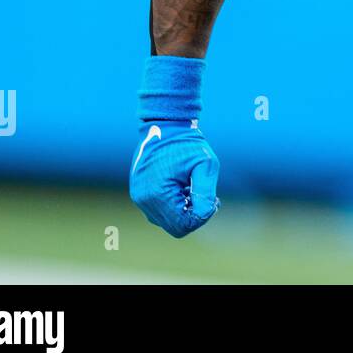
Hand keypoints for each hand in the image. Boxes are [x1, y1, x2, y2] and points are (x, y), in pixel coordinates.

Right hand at [129, 118, 219, 237]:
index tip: (214, 200)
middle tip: (208, 196)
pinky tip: (183, 187)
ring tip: (192, 187)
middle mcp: (144, 200)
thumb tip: (204, 215)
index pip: (183, 226)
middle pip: (175, 227)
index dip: (202, 218)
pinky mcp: (139, 193)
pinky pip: (160, 211)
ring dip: (184, 210)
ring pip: (168, 221)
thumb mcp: (205, 164)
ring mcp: (139, 198)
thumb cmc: (187, 144)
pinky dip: (174, 205)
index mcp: (158, 194)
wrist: (165, 125)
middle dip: (194, 215)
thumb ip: (205, 193)